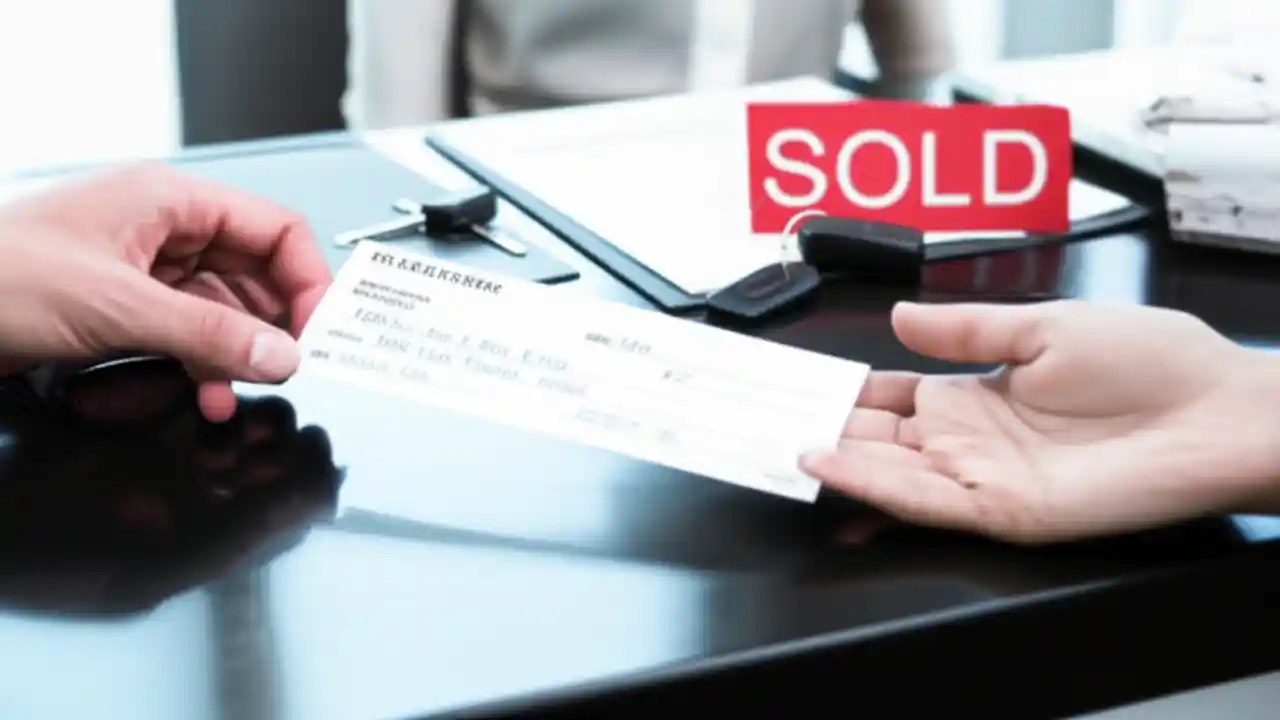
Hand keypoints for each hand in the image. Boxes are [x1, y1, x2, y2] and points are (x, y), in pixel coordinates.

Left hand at [0, 164, 330, 421]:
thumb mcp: (117, 308)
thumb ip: (209, 334)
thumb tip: (282, 355)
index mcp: (169, 201)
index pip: (275, 230)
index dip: (307, 280)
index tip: (318, 331)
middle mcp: (163, 231)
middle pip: (256, 275)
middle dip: (272, 327)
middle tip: (287, 369)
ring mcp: (146, 272)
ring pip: (225, 313)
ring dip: (234, 357)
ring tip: (234, 392)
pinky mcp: (127, 311)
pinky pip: (189, 337)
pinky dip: (201, 368)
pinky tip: (202, 395)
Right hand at [800, 300, 1279, 543]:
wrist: (1218, 411)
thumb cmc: (1152, 363)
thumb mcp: (1043, 327)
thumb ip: (965, 329)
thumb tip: (901, 314)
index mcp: (976, 394)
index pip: (888, 399)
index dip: (839, 393)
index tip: (790, 384)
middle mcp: (970, 440)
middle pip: (877, 440)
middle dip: (820, 428)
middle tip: (759, 418)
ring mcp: (983, 477)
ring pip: (889, 474)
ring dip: (833, 462)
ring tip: (778, 442)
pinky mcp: (1004, 509)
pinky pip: (925, 501)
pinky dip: (873, 487)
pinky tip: (831, 465)